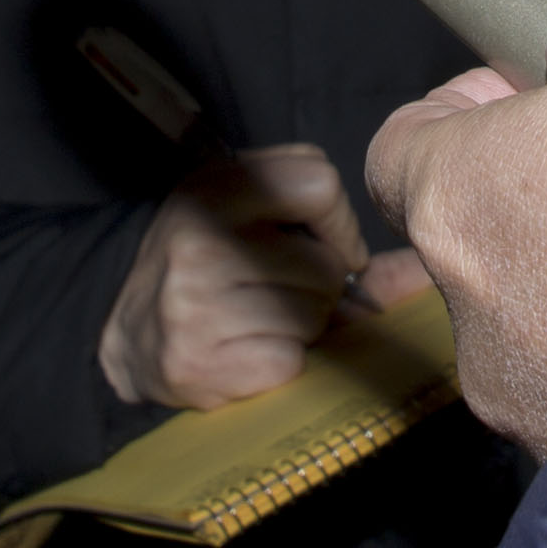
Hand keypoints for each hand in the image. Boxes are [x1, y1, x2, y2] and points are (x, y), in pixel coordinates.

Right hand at [98, 142, 372, 411]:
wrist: (126, 334)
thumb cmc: (206, 265)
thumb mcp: (250, 218)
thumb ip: (329, 226)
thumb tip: (420, 269)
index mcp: (211, 188)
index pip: (318, 183)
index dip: (339, 222)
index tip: (327, 243)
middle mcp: (199, 242)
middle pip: (328, 263)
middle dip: (320, 282)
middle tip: (276, 286)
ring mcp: (196, 306)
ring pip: (316, 313)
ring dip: (304, 323)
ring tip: (258, 315)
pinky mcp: (203, 364)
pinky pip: (293, 360)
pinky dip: (283, 360)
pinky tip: (245, 348)